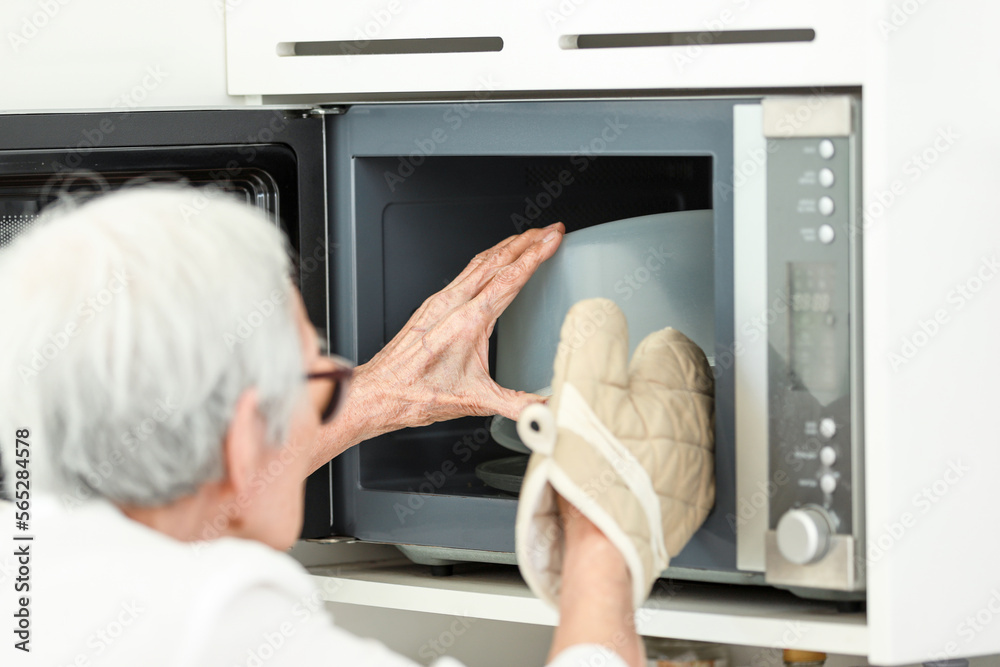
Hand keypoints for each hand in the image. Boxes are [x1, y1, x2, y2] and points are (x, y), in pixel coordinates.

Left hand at [367, 222, 564, 425]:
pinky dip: (487, 258)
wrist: (379, 393)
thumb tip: (546, 411)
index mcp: (467, 322)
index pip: (509, 278)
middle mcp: (452, 305)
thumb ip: (517, 405)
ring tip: (528, 236)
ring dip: (507, 245)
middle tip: (549, 229)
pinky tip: (493, 260)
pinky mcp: (431, 305)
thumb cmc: (416, 394)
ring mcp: (440, 302)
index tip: (552, 237)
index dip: (535, 254)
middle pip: (496, 260)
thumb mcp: (476, 402)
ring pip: (479, 262)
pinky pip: (465, 272)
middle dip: (527, 241)